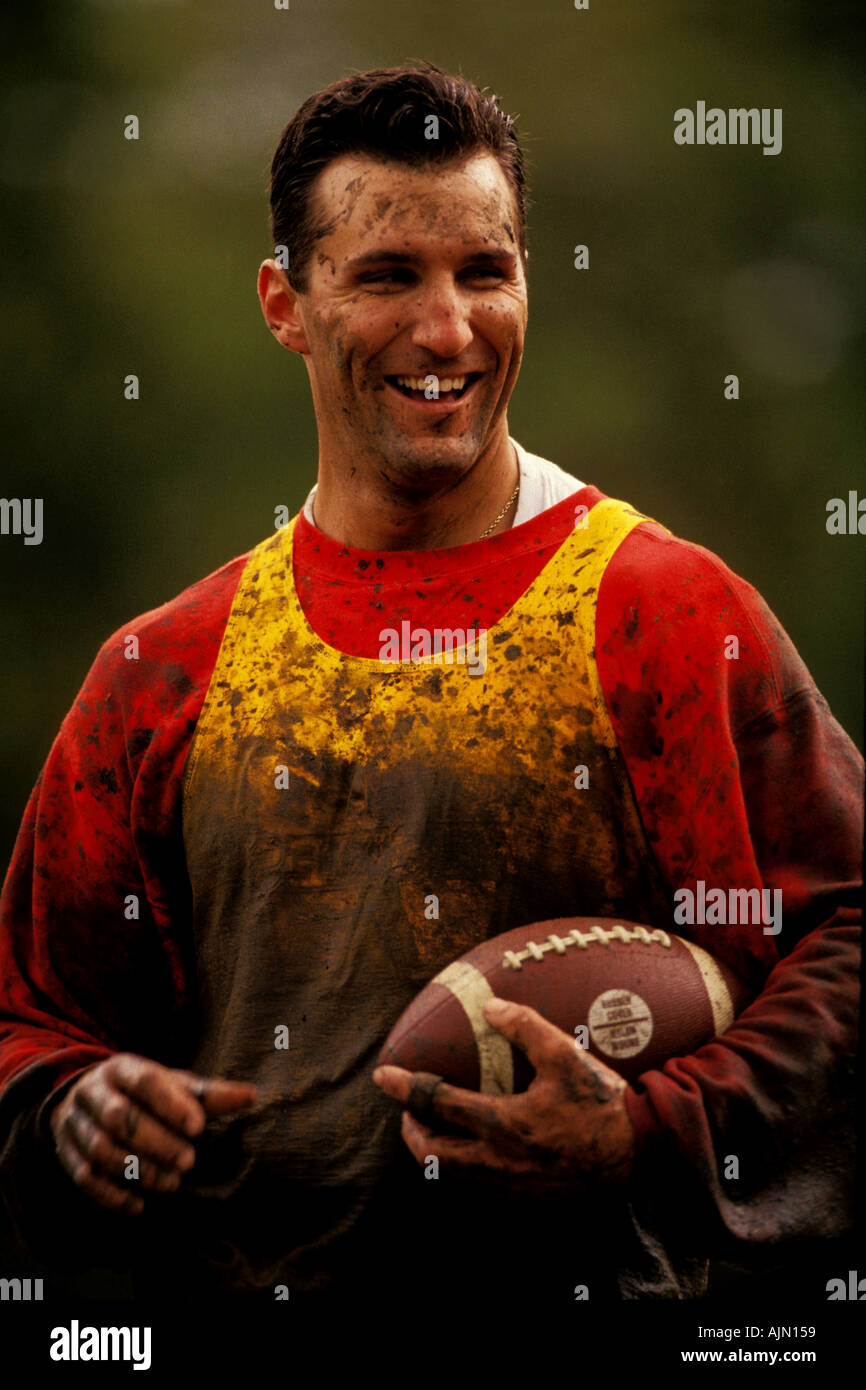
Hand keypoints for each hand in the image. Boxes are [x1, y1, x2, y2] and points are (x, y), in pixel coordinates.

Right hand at [49, 1053, 257, 1214]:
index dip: (171, 1104)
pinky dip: (111, 1195)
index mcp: (122, 1068)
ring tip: (172, 1182)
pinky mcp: (66, 1153)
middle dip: (156, 1141)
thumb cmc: (142, 1093)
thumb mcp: (172, 1085)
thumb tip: (251, 1096)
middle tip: (188, 1160)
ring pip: (100, 1149)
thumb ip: (207, 1094)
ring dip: (138, 1170)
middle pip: (119, 1117)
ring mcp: (76, 1123)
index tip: (198, 1127)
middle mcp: (94, 1093)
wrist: (87, 1098)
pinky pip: (83, 1177)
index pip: (145, 1081)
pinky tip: (139, 1205)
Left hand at [372, 998, 634, 1191]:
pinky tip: (474, 1154)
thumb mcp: (565, 1054)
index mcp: (503, 1123)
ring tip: (435, 1133)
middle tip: (409, 1114)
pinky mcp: (527, 1200)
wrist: (642, 1154)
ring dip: (434, 1155)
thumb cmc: (603, 1102)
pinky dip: (462, 1171)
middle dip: (411, 1133)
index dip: (406, 1089)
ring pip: (453, 1178)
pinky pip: (479, 1189)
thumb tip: (490, 1006)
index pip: (438, 1104)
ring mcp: (512, 1187)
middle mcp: (499, 1161)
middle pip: (432, 1155)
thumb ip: (524, 1026)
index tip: (384, 1076)